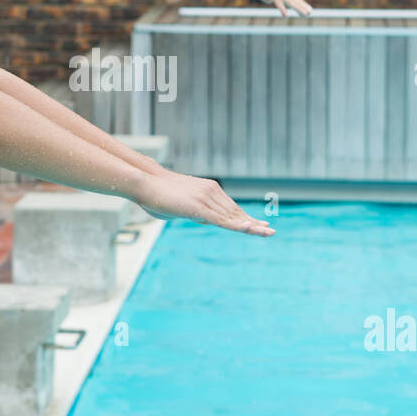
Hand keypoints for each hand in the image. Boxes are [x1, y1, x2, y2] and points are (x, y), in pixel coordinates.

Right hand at [134, 170, 274, 236]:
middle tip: (271, 231)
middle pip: (236, 212)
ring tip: (267, 233)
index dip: (246, 217)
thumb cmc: (156, 194)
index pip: (232, 207)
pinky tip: (248, 229)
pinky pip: (221, 219)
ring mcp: (206, 198)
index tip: (261, 224)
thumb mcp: (181, 206)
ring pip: (232, 216)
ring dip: (250, 226)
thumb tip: (204, 218)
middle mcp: (212, 192)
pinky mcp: (199, 207)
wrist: (145, 182)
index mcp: (209, 190)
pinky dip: (236, 225)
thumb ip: (196, 212)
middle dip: (254, 223)